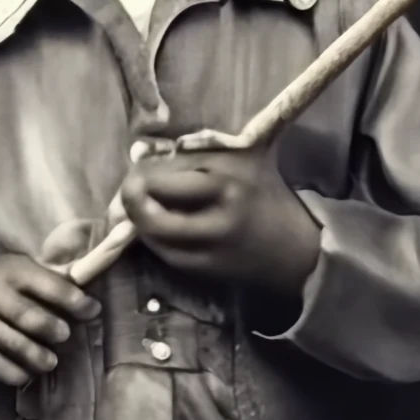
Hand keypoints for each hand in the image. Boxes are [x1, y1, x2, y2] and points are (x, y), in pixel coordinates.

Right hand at [0, 253, 100, 386]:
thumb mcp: (3, 274)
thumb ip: (39, 280)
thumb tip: (83, 289)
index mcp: (3, 270)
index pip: (45, 283)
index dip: (73, 299)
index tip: (92, 310)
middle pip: (31, 318)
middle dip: (54, 329)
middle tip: (66, 337)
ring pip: (15, 347)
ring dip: (39, 357)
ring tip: (50, 362)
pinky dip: (16, 373)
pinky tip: (25, 374)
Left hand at [120, 143, 320, 298]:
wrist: (293, 246)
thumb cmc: (261, 191)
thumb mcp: (239, 158)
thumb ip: (194, 151)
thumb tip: (139, 152)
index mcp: (228, 175)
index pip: (169, 172)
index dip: (143, 169)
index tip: (137, 164)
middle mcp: (220, 209)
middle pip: (155, 203)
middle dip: (131, 196)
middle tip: (125, 189)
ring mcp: (213, 243)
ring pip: (156, 232)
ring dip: (137, 220)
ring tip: (132, 208)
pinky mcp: (208, 269)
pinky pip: (167, 254)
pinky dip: (153, 240)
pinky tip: (152, 229)